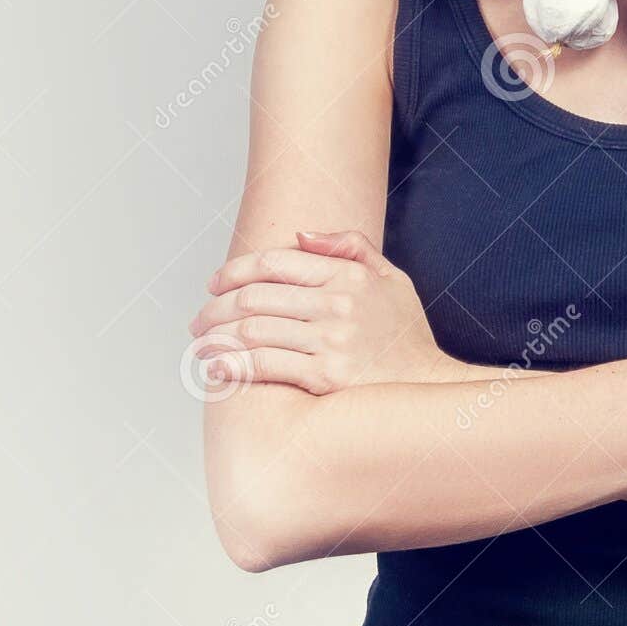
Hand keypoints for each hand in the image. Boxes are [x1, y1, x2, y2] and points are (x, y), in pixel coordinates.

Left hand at [188, 229, 471, 392]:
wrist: (428, 390)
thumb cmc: (405, 336)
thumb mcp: (392, 279)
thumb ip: (352, 247)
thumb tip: (302, 235)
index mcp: (349, 275)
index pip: (275, 263)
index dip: (234, 271)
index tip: (214, 284)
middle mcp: (339, 303)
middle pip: (255, 298)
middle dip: (215, 308)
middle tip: (198, 320)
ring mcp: (332, 341)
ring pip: (253, 332)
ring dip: (216, 338)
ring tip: (200, 346)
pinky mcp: (325, 378)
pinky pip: (264, 366)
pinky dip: (232, 365)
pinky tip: (217, 368)